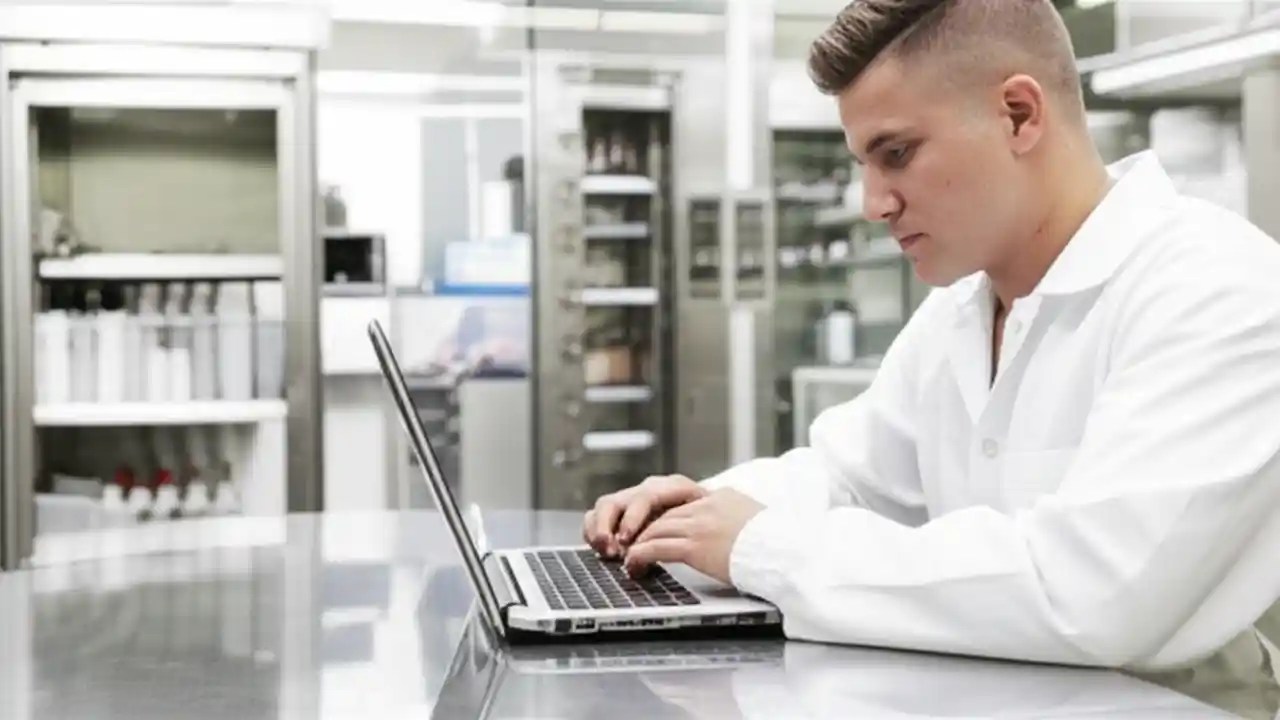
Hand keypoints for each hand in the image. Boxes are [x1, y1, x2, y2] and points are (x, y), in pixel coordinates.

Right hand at [582, 475, 707, 558]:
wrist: (710, 519)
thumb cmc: (710, 518)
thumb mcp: (707, 517)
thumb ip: (689, 525)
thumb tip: (668, 544)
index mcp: (668, 487)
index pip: (643, 497)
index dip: (632, 518)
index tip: (626, 539)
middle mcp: (645, 492)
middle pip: (616, 501)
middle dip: (608, 526)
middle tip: (611, 549)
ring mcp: (631, 501)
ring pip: (603, 508)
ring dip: (598, 530)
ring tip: (605, 551)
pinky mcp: (621, 514)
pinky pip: (596, 517)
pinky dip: (593, 533)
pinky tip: (600, 548)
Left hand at [624, 489, 764, 583]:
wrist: (785, 554)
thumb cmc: (777, 544)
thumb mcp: (756, 519)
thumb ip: (737, 517)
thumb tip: (733, 528)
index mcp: (722, 497)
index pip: (685, 504)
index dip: (667, 518)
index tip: (655, 529)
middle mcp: (708, 506)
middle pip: (666, 514)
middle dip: (647, 530)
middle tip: (635, 544)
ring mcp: (700, 525)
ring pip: (657, 529)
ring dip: (639, 544)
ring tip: (630, 558)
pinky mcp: (695, 546)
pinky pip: (657, 548)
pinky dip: (640, 556)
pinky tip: (634, 564)